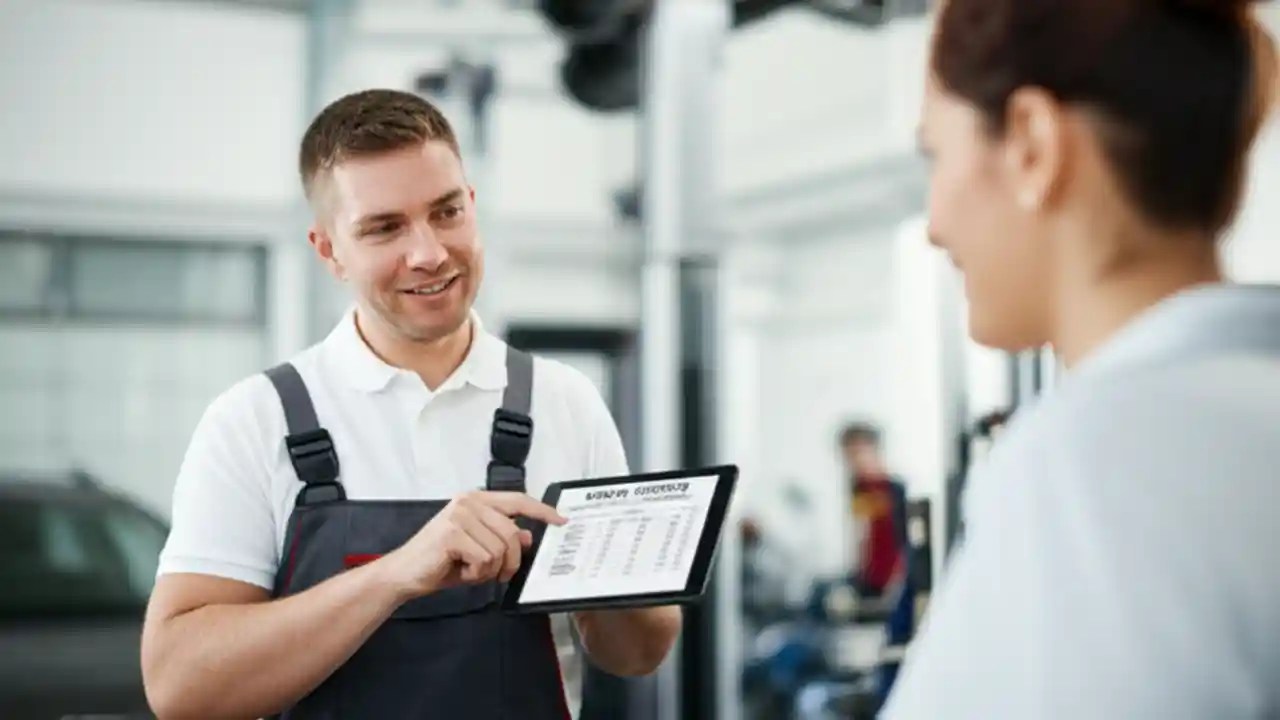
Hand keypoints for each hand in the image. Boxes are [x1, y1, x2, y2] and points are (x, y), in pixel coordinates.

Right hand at [384, 491, 566, 598]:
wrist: (404, 574)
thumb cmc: (441, 562)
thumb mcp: (479, 550)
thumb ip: (502, 540)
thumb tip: (527, 537)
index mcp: (475, 500)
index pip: (517, 500)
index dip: (542, 511)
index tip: (561, 520)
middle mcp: (468, 502)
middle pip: (512, 533)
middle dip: (511, 561)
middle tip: (501, 575)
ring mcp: (459, 515)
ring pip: (500, 549)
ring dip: (490, 570)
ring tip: (470, 570)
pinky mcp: (452, 533)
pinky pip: (485, 560)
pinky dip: (476, 574)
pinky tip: (460, 571)